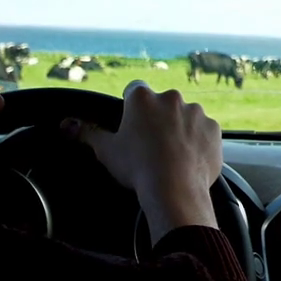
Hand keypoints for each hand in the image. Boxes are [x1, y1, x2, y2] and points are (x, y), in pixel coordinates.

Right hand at [63, 79, 221, 241]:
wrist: (175, 189)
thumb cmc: (137, 167)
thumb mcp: (105, 150)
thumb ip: (86, 133)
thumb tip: (66, 125)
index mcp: (142, 97)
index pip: (133, 91)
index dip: (132, 108)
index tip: (132, 126)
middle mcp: (171, 97)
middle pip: (161, 104)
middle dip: (157, 119)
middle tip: (150, 146)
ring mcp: (196, 112)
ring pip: (185, 117)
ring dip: (180, 130)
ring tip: (171, 156)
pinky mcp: (214, 129)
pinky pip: (204, 132)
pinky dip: (198, 143)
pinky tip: (189, 161)